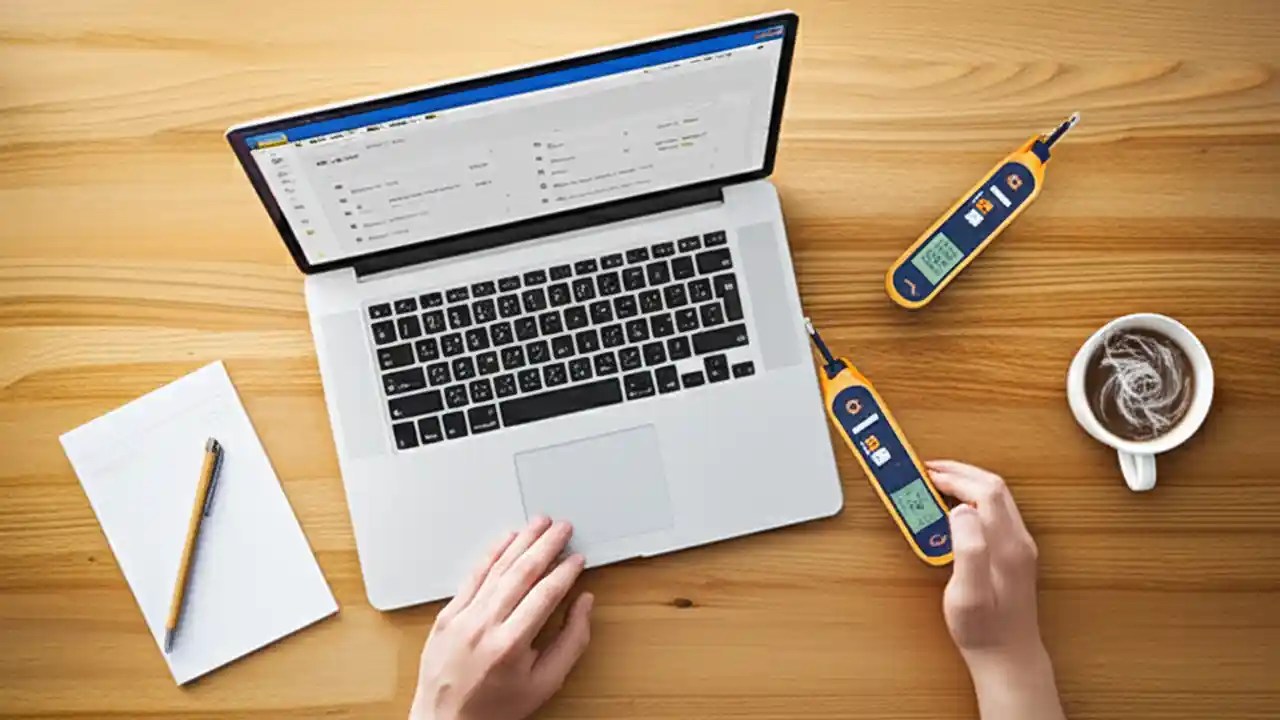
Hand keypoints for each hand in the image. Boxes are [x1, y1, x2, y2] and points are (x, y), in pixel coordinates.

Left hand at [409, 517, 593, 719]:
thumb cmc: (496, 708)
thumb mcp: (544, 684)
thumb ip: (571, 642)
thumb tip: (584, 604)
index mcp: (510, 645)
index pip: (545, 594)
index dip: (565, 572)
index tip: (577, 559)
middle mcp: (483, 626)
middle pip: (522, 573)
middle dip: (546, 546)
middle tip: (563, 528)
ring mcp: (461, 618)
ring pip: (496, 568)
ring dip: (521, 542)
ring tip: (539, 524)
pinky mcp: (447, 615)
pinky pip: (472, 576)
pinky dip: (491, 554)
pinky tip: (506, 540)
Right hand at [927, 460, 1064, 719]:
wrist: (1008, 657)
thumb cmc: (984, 630)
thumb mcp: (967, 594)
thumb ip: (967, 549)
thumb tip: (961, 510)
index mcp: (1008, 545)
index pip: (986, 490)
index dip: (956, 476)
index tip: (929, 475)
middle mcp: (1019, 540)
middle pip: (994, 486)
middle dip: (960, 472)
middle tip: (930, 470)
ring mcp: (1019, 546)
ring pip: (997, 497)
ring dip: (967, 482)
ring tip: (938, 482)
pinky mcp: (1014, 554)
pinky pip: (995, 511)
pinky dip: (973, 498)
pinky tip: (954, 507)